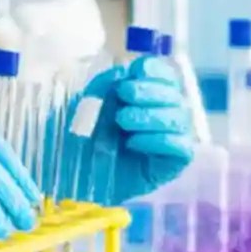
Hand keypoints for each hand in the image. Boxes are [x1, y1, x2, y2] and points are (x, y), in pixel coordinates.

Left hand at [56, 56, 193, 205]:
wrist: (69, 180)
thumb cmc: (77, 140)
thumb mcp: (84, 107)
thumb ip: (104, 86)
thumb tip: (123, 72)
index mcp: (145, 96)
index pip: (164, 75)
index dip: (154, 70)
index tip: (136, 72)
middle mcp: (162, 115)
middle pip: (174, 94)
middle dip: (149, 91)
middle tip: (124, 95)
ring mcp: (170, 140)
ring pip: (179, 119)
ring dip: (151, 115)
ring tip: (123, 121)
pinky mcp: (171, 165)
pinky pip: (181, 148)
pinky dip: (160, 141)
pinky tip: (134, 143)